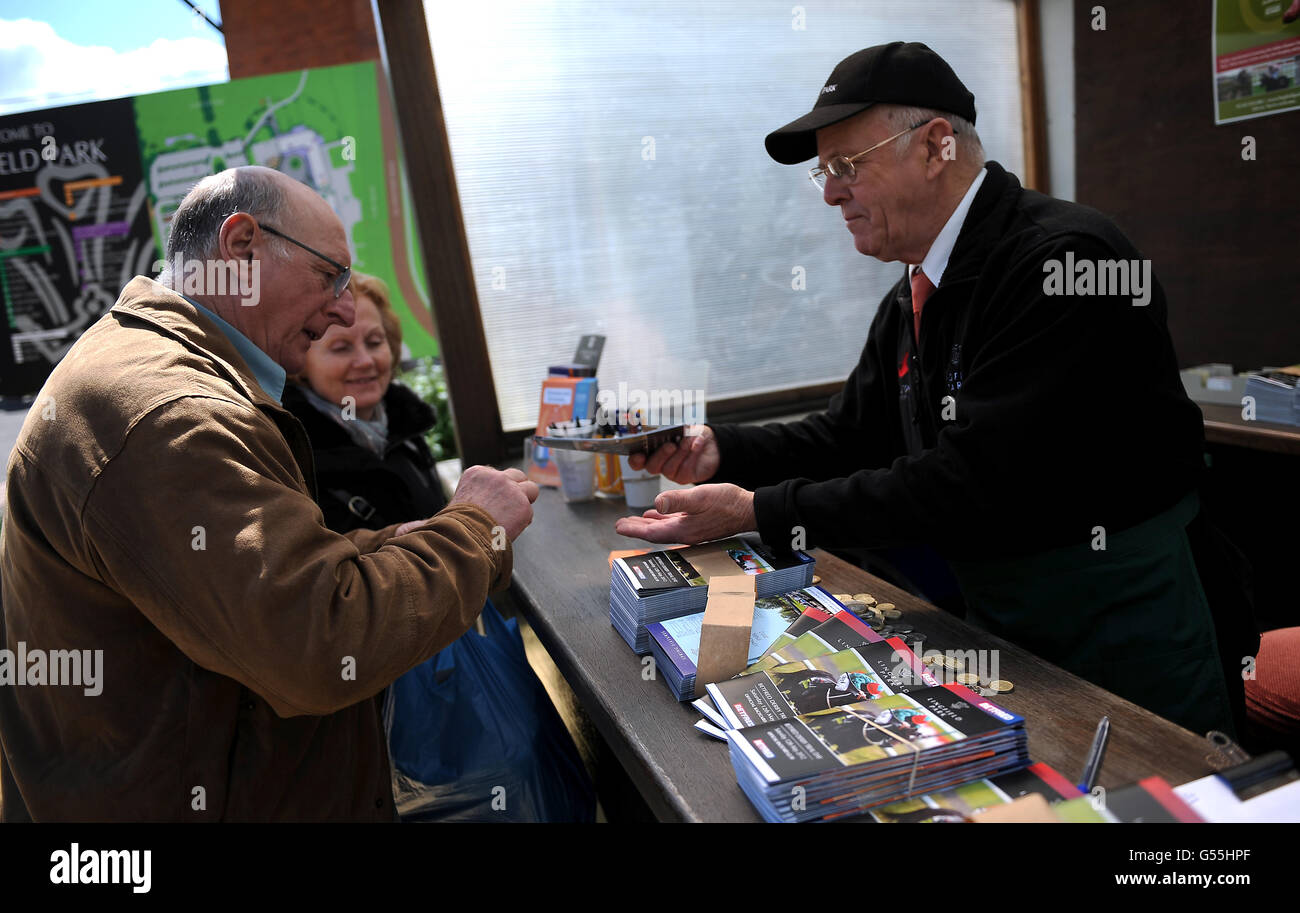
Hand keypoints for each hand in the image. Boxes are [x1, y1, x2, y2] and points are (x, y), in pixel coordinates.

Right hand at [439, 465, 538, 541]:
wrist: (461, 539)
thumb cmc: (451, 529)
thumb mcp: (449, 510)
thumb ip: (456, 506)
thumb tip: (413, 527)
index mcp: (476, 473)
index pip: (497, 475)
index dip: (498, 491)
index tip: (490, 506)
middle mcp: (495, 476)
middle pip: (518, 475)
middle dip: (516, 490)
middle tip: (507, 510)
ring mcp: (511, 488)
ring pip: (531, 489)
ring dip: (524, 503)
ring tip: (510, 520)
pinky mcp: (523, 504)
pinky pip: (529, 511)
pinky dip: (523, 521)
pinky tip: (509, 530)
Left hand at [614, 483, 755, 543]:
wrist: (750, 509)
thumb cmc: (728, 502)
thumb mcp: (701, 496)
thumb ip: (678, 501)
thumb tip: (656, 503)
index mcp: (683, 530)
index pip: (652, 533)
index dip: (634, 530)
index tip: (618, 527)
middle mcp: (686, 533)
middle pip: (655, 533)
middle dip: (636, 529)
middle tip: (620, 525)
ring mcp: (692, 530)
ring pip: (663, 528)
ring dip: (647, 524)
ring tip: (633, 520)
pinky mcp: (698, 524)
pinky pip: (674, 523)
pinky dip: (662, 519)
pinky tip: (657, 513)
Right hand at [626, 424, 718, 483]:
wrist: (711, 444)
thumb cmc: (691, 433)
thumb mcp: (682, 425)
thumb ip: (672, 428)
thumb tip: (668, 428)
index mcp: (652, 451)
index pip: (637, 461)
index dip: (635, 460)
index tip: (639, 455)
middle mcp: (659, 464)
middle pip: (651, 467)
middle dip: (661, 455)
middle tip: (671, 445)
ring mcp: (671, 473)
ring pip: (669, 469)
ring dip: (679, 453)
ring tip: (688, 440)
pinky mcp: (684, 477)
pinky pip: (685, 470)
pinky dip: (692, 454)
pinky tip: (697, 443)